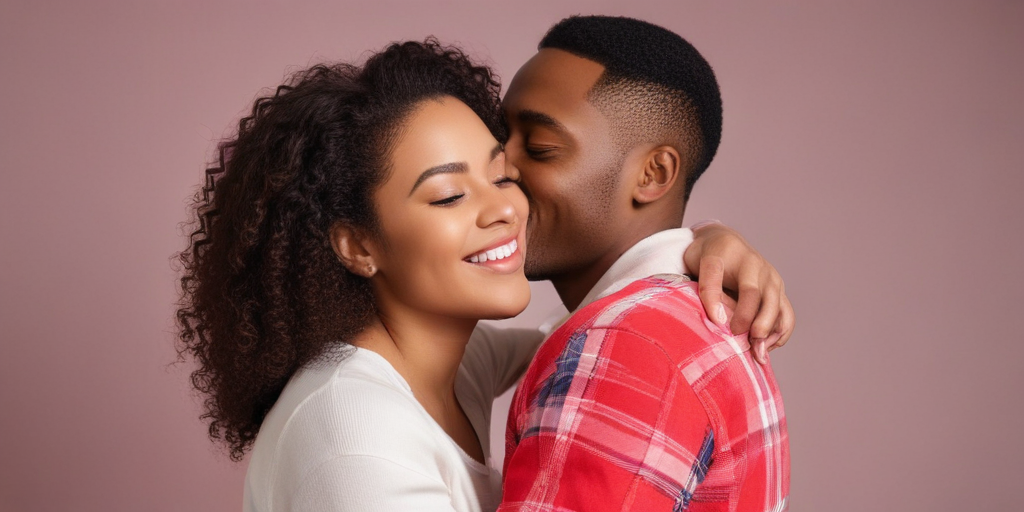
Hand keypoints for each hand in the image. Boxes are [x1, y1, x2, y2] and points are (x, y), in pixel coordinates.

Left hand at [683, 223, 794, 363]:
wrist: (724, 242)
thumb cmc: (707, 254)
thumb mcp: (699, 262)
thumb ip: (708, 288)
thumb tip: (719, 321)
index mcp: (743, 260)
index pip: (746, 288)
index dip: (739, 312)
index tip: (724, 328)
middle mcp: (762, 270)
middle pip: (768, 301)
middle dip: (758, 325)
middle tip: (745, 345)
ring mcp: (773, 282)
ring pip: (782, 311)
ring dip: (771, 335)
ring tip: (757, 354)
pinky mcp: (779, 294)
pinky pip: (786, 317)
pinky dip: (779, 335)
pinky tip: (763, 348)